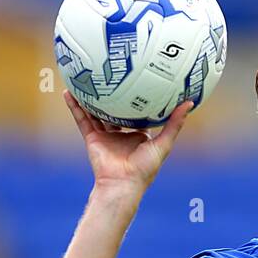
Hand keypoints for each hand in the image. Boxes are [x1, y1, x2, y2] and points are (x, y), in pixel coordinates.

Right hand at [63, 90, 192, 193]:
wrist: (122, 184)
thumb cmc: (145, 168)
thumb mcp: (164, 143)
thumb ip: (174, 124)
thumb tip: (189, 103)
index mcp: (138, 135)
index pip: (138, 113)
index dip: (138, 99)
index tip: (140, 80)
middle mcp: (120, 133)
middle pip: (115, 110)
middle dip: (113, 95)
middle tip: (112, 74)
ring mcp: (105, 135)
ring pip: (95, 112)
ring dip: (89, 97)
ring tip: (85, 78)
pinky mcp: (91, 138)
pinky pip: (81, 118)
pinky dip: (74, 106)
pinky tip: (68, 92)